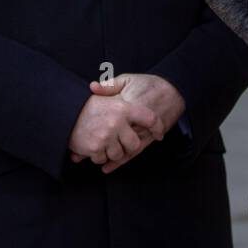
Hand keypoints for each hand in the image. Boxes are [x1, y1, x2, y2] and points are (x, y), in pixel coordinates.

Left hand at [71, 74, 186, 173]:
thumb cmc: (149, 84)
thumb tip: (92, 87)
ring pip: (120, 148)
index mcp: (126, 105)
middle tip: (75, 153)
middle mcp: (133, 121)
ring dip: (103, 155)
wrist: (174, 91)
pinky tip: (107, 167)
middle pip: (110, 135)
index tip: (73, 132)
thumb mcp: (129, 79)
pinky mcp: (149, 138)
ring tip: (85, 160)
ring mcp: (142, 131)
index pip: (104, 117)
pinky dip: (119, 162)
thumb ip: (110, 85)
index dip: (88, 126)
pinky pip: (132, 153)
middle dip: (92, 144)